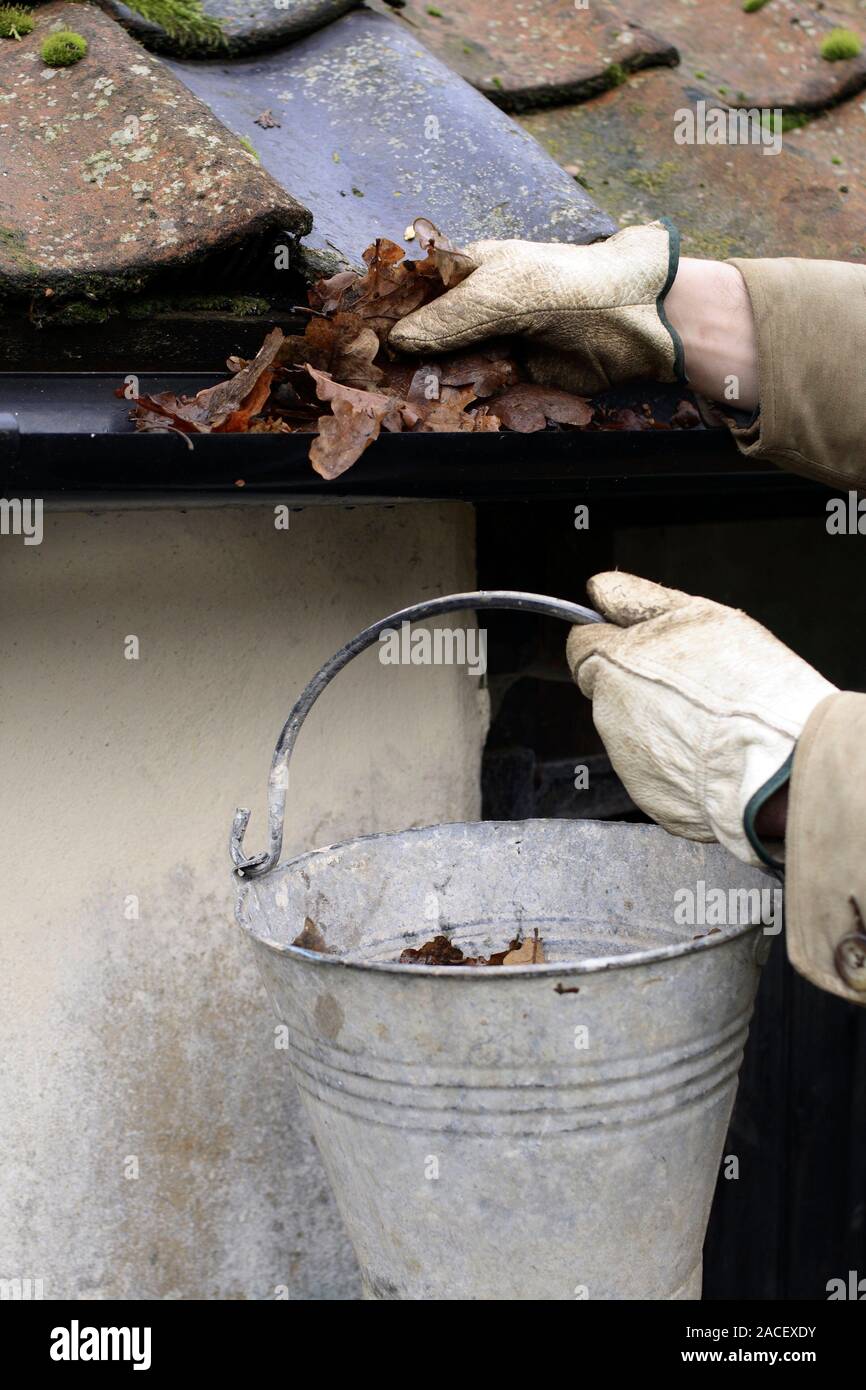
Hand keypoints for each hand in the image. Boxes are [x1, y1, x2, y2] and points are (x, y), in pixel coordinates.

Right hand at [390, 221, 683, 395]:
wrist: (634, 319)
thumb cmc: (567, 285)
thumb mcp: (501, 294)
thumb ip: (449, 318)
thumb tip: (398, 340)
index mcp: (466, 274)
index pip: (410, 293)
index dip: (381, 314)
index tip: (350, 340)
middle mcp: (472, 311)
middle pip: (422, 340)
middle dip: (396, 363)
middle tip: (365, 387)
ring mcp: (491, 347)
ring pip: (445, 373)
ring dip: (424, 392)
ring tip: (393, 412)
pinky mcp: (513, 383)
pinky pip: (478, 399)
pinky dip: (460, 410)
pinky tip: (434, 422)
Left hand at [566, 573, 835, 864]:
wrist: (777, 765)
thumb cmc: (747, 686)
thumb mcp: (699, 616)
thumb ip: (639, 600)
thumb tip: (600, 591)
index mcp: (614, 663)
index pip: (582, 646)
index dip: (612, 642)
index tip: (643, 645)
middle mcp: (609, 712)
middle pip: (608, 689)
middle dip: (638, 683)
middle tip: (692, 684)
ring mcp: (626, 758)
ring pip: (633, 729)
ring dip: (661, 721)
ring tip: (711, 720)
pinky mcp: (646, 794)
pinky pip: (655, 768)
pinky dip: (677, 760)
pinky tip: (713, 752)